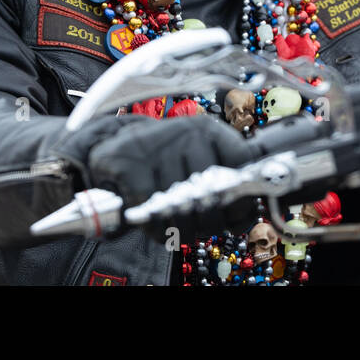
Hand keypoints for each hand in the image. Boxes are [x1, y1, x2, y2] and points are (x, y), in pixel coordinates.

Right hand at [86, 112, 258, 238]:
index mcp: (210, 131)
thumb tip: (246, 218)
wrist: (113, 149)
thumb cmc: (164, 165)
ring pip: (182, 207)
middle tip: (197, 227)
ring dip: (180, 229)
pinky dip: (155, 227)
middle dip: (208, 222)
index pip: (243, 163)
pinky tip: (153, 222)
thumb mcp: (198, 167)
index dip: (241, 199)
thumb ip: (227, 190)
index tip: (232, 216)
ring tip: (173, 225)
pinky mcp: (129, 162)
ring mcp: (158, 145)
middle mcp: (187, 132)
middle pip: (213, 193)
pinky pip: (152, 210)